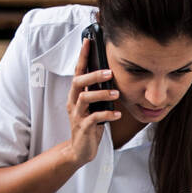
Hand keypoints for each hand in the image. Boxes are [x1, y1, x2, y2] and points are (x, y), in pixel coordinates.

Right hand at [64, 37, 120, 166]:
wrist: (80, 151)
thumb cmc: (90, 126)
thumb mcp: (94, 107)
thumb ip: (99, 93)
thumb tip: (112, 77)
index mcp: (76, 95)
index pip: (78, 72)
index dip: (82, 57)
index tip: (88, 41)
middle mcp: (74, 103)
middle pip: (78, 82)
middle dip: (93, 75)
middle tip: (109, 72)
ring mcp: (77, 115)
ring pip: (85, 99)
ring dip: (102, 94)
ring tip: (116, 93)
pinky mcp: (83, 128)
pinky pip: (94, 118)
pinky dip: (107, 114)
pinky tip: (117, 113)